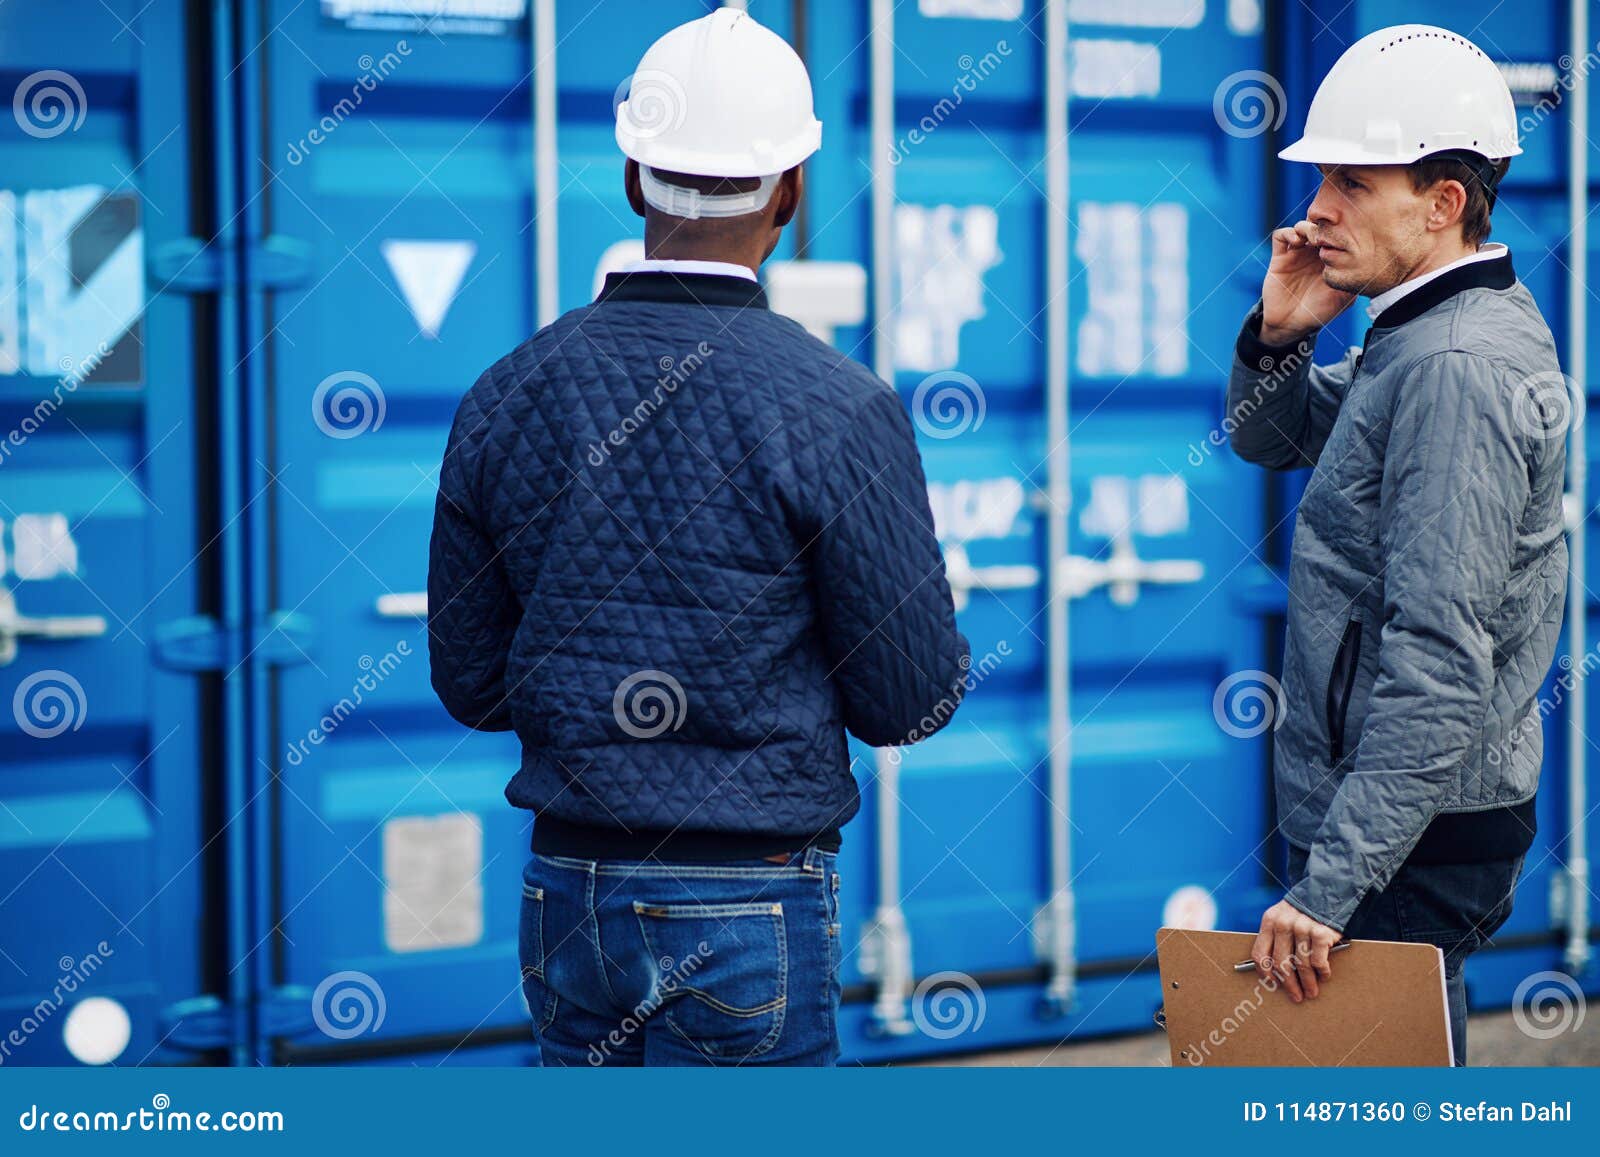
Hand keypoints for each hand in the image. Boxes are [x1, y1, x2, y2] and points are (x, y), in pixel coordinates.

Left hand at [1252, 899, 1341, 1001]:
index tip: (1273, 985)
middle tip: (1297, 997)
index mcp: (1269, 921)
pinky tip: (1324, 975)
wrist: (1327, 892)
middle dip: (1289, 985)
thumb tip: (1273, 972)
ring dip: (1308, 984)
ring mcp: (1302, 928)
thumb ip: (1276, 938)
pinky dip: (1322, 972)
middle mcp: (1283, 924)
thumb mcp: (1283, 917)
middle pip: (1281, 964)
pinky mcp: (1321, 932)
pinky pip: (1319, 961)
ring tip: (1311, 992)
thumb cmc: (1303, 912)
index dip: (1265, 974)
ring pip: (1301, 965)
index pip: (1260, 954)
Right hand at [1259, 221, 1356, 344]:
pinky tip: (1296, 241)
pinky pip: (1280, 236)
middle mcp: (1314, 254)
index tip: (1343, 236)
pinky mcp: (1280, 258)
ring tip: (1312, 238)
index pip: (1336, 235)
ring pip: (1301, 226)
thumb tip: (1368, 263)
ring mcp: (1296, 254)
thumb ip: (1353, 280)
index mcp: (1331, 259)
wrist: (1290, 325)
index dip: (1340, 230)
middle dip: (1323, 226)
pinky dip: (1288, 233)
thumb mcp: (1344, 298)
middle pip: (1319, 226)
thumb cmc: (1318, 313)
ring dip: (1306, 227)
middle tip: (1326, 235)